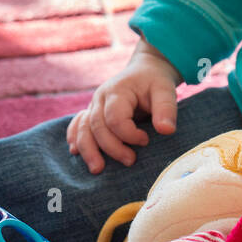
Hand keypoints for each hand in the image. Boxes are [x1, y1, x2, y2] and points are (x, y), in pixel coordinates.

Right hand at [66, 44, 180, 172]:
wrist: (145, 71)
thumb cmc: (155, 82)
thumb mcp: (165, 91)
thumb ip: (166, 109)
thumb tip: (166, 131)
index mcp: (117, 91)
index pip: (115, 119)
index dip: (129, 135)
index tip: (146, 140)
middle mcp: (100, 98)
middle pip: (97, 127)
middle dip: (112, 148)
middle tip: (130, 161)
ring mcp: (93, 105)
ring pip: (83, 129)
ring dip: (88, 150)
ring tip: (98, 169)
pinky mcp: (92, 112)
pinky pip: (77, 126)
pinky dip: (75, 138)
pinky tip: (75, 152)